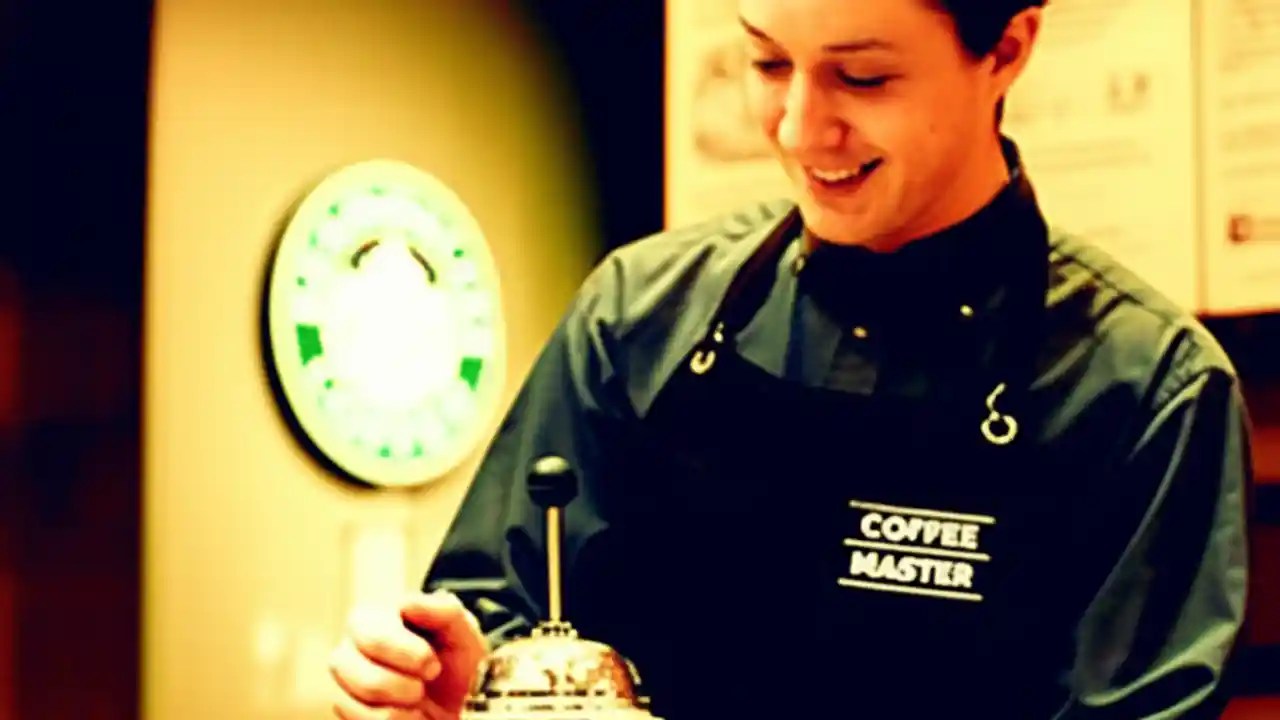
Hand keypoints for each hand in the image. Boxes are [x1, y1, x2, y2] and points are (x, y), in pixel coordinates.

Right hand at [329, 590, 488, 718]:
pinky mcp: (346, 709)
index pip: (372, 635)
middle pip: (354, 669)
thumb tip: (406, 604)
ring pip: (353, 701)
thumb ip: (442, 610)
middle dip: (400, 685)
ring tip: (417, 702)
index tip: (433, 666)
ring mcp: (345, 681)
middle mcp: (351, 646)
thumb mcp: (462, 633)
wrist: (463, 704)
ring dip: (398, 708)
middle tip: (425, 684)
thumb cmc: (458, 663)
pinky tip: (409, 715)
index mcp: (375, 618)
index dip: (408, 654)